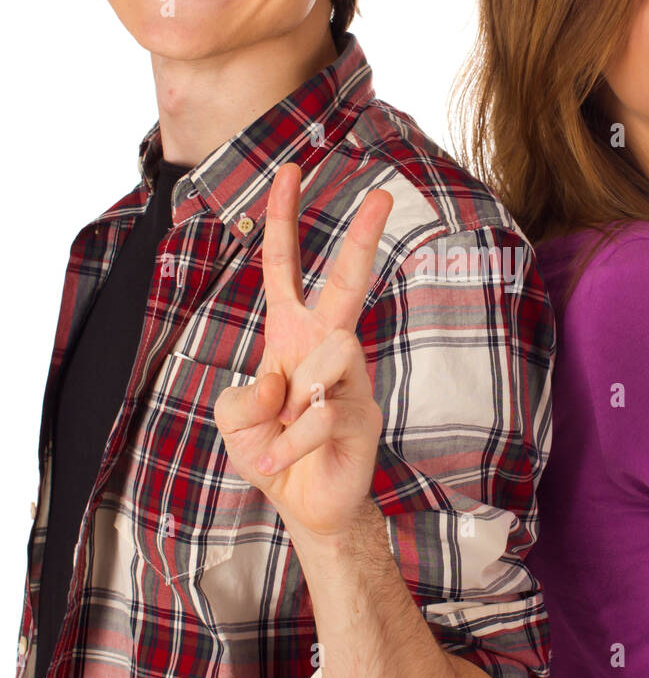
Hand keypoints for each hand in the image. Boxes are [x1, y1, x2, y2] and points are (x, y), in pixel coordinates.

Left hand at [213, 161, 392, 540]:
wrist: (306, 505)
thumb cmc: (269, 452)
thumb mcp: (234, 420)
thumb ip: (242, 396)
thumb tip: (283, 385)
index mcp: (290, 335)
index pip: (284, 267)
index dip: (282, 220)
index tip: (291, 172)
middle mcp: (326, 347)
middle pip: (346, 282)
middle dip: (364, 237)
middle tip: (385, 193)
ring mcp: (350, 379)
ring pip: (331, 353)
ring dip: (289, 404)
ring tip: (278, 435)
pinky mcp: (362, 413)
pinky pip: (321, 413)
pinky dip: (289, 442)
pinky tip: (279, 462)